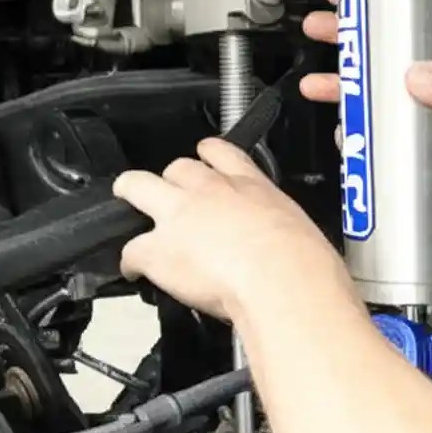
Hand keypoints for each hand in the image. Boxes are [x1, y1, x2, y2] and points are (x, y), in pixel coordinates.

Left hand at [115, 138, 353, 320]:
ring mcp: (179, 215)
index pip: (223, 152)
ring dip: (131, 195)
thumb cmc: (302, 262)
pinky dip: (131, 262)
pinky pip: (130, 250)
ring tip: (128, 213)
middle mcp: (210, 191)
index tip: (206, 158)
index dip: (209, 154)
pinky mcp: (157, 249)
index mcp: (250, 186)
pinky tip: (134, 272)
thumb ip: (275, 227)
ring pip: (137, 187)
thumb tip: (274, 243)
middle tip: (169, 198)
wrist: (281, 280)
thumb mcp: (298, 229)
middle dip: (169, 180)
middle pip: (176, 167)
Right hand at [301, 0, 431, 225]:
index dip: (383, 5)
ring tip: (313, 82)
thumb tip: (415, 74)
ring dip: (342, 80)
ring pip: (373, 84)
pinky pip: (374, 123)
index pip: (418, 17)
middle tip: (318, 27)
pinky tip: (338, 126)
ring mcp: (421, 106)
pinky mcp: (409, 136)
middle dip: (348, 36)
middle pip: (385, 46)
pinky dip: (352, 121)